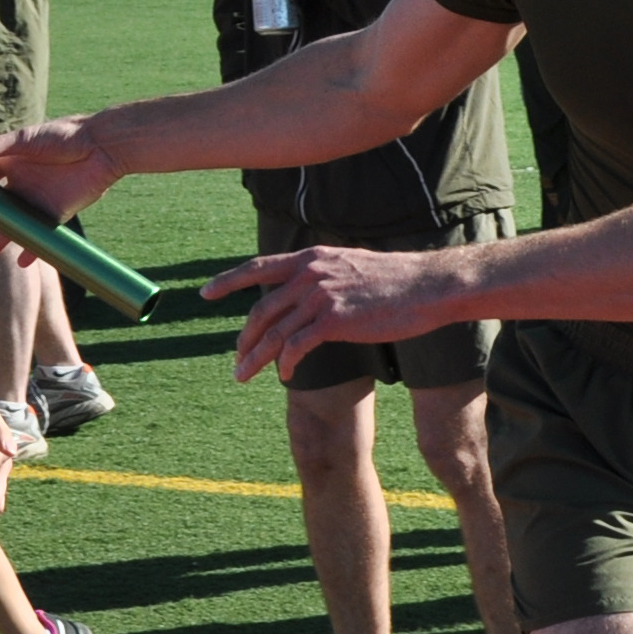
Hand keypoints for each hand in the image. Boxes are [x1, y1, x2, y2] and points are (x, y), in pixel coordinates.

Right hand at [0, 121, 123, 262]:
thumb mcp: (26, 140)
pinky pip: (40, 235)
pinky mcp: (56, 213)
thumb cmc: (64, 135)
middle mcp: (21, 183)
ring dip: (1, 240)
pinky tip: (22, 262)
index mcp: (11, 163)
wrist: (102, 147)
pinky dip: (32, 249)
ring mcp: (37, 200)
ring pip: (14, 225)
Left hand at [204, 243, 440, 382]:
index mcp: (310, 257)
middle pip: (261, 310)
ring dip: (255, 358)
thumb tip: (303, 293)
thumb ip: (321, 275)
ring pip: (273, 332)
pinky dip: (285, 363)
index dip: (228, 281)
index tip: (206, 294)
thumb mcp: (349, 266)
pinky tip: (285, 375)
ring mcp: (320, 296)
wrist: (426, 286)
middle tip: (236, 359)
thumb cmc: (394, 281)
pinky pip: (296, 346)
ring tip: (243, 376)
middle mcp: (309, 273)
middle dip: (244, 339)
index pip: (258, 267)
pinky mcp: (333, 320)